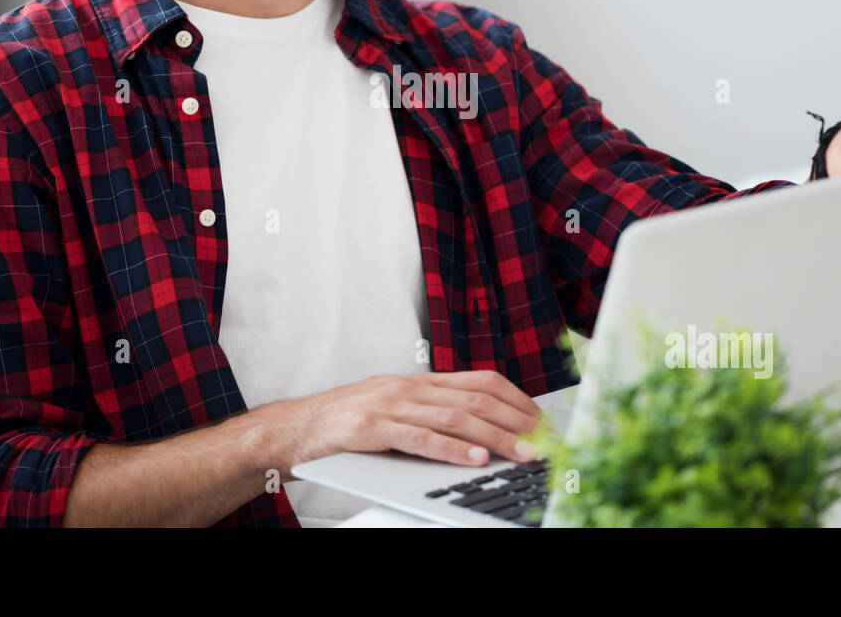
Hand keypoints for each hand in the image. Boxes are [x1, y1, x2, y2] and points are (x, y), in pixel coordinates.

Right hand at [286, 371, 546, 468]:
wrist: (295, 428)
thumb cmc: (349, 422)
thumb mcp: (398, 408)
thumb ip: (434, 412)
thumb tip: (484, 432)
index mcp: (420, 381)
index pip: (482, 382)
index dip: (517, 400)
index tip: (542, 421)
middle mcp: (410, 387)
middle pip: (477, 399)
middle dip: (516, 421)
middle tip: (544, 442)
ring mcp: (390, 404)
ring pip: (455, 417)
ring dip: (495, 437)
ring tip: (521, 453)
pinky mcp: (370, 427)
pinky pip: (419, 438)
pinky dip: (451, 450)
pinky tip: (474, 460)